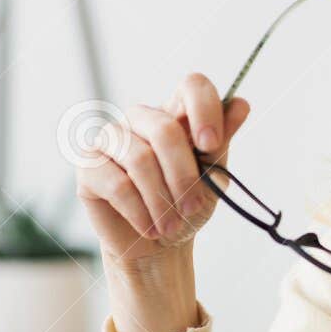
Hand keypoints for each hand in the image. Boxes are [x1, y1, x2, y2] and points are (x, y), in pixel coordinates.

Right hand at [76, 72, 250, 271]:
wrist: (157, 246)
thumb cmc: (185, 206)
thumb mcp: (213, 179)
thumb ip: (221, 142)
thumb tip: (241, 105)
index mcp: (176, 114)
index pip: (191, 86)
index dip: (204, 109)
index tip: (211, 144)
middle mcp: (141, 118)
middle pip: (164, 128)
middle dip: (184, 174)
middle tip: (193, 206)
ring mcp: (111, 138)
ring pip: (140, 159)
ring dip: (162, 200)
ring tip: (171, 225)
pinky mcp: (89, 164)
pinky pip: (117, 184)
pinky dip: (140, 212)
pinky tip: (150, 228)